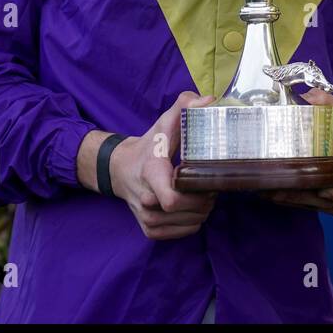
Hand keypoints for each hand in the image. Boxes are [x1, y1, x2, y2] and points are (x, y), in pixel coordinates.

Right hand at [109, 90, 217, 240]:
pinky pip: (185, 232)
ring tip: (203, 192)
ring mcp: (147, 219)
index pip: (172, 199)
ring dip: (204, 210)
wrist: (120, 168)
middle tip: (212, 183)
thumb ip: (185, 107)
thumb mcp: (164, 123)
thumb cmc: (149, 145)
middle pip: (189, 210)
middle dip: (207, 197)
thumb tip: (209, 100)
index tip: (204, 179)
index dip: (194, 195)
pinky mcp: (150, 231)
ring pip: (191, 223)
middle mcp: (147, 201)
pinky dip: (195, 221)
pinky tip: (193, 206)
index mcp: (152, 174)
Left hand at [256, 90, 332, 214]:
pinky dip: (299, 202)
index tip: (324, 190)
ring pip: (326, 207)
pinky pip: (319, 206)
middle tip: (281, 191)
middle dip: (308, 199)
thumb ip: (327, 101)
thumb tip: (308, 96)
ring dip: (299, 202)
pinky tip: (277, 195)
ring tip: (272, 194)